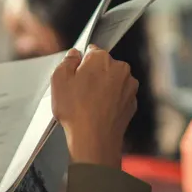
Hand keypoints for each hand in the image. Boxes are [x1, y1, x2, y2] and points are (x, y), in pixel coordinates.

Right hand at [51, 46, 137, 168]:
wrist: (95, 139)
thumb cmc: (76, 110)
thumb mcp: (59, 79)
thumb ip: (67, 61)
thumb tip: (74, 55)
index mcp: (102, 58)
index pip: (91, 52)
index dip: (81, 64)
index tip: (75, 76)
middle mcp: (120, 68)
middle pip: (104, 66)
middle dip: (93, 75)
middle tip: (79, 93)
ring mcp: (129, 86)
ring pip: (113, 81)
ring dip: (103, 88)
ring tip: (89, 105)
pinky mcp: (132, 103)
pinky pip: (119, 96)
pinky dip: (111, 101)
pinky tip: (99, 112)